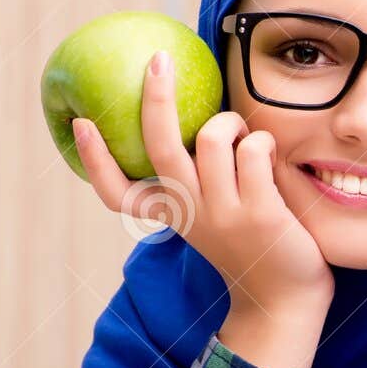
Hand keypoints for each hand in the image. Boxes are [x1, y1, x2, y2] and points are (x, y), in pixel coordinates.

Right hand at [73, 50, 333, 322]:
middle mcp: (192, 214)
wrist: (285, 306)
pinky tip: (270, 150)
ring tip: (245, 133)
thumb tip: (198, 124)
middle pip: (161, 147)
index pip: (116, 192)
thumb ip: (201, 185)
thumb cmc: (254, 253)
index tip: (80, 123)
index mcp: (173, 217)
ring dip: (232, 121)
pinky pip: (255, 150)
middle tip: (158, 61)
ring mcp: (225, 214)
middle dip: (156, 98)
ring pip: (215, 138)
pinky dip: (262, 140)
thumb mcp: (214, 221)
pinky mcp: (261, 213)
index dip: (93, 158)